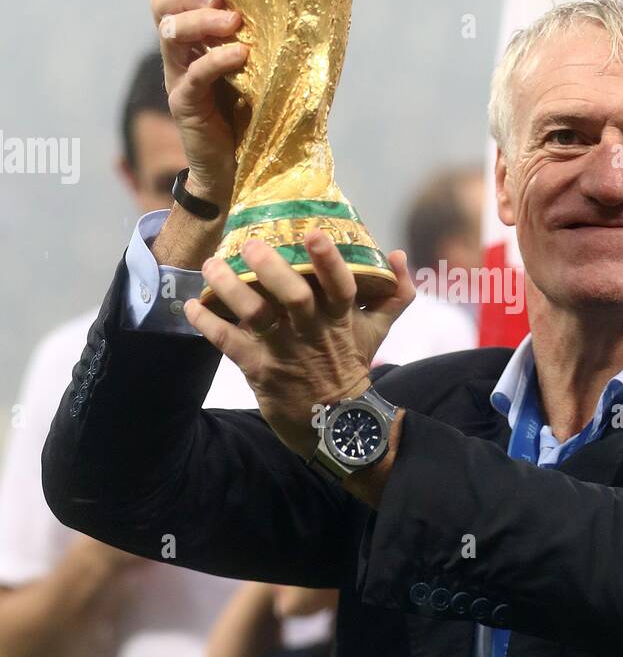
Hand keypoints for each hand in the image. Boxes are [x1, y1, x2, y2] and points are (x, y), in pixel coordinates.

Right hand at [149, 0, 247, 209]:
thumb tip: (300, 3)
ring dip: (202, 22)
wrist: (237, 168)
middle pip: (164, 7)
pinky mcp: (186, 105)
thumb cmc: (251, 113)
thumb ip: (260, 37)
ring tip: (234, 23)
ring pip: (171, 34)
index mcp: (193, 39)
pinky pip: (194, 74)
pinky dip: (216, 60)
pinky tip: (240, 56)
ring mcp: (178, 78)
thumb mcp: (256, 67)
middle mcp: (179, 54)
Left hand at [184, 228, 415, 459]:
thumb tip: (399, 254)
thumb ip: (395, 293)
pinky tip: (190, 305)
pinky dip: (208, 323)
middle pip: (295, 297)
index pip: (341, 286)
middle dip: (272, 269)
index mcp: (341, 318)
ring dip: (231, 289)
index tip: (313, 232)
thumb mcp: (377, 331)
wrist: (334, 423)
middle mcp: (311, 332)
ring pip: (257, 316)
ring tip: (211, 265)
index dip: (328, 260)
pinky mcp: (259, 369)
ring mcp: (283, 350)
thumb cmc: (349, 366)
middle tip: (250, 244)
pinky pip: (229, 343)